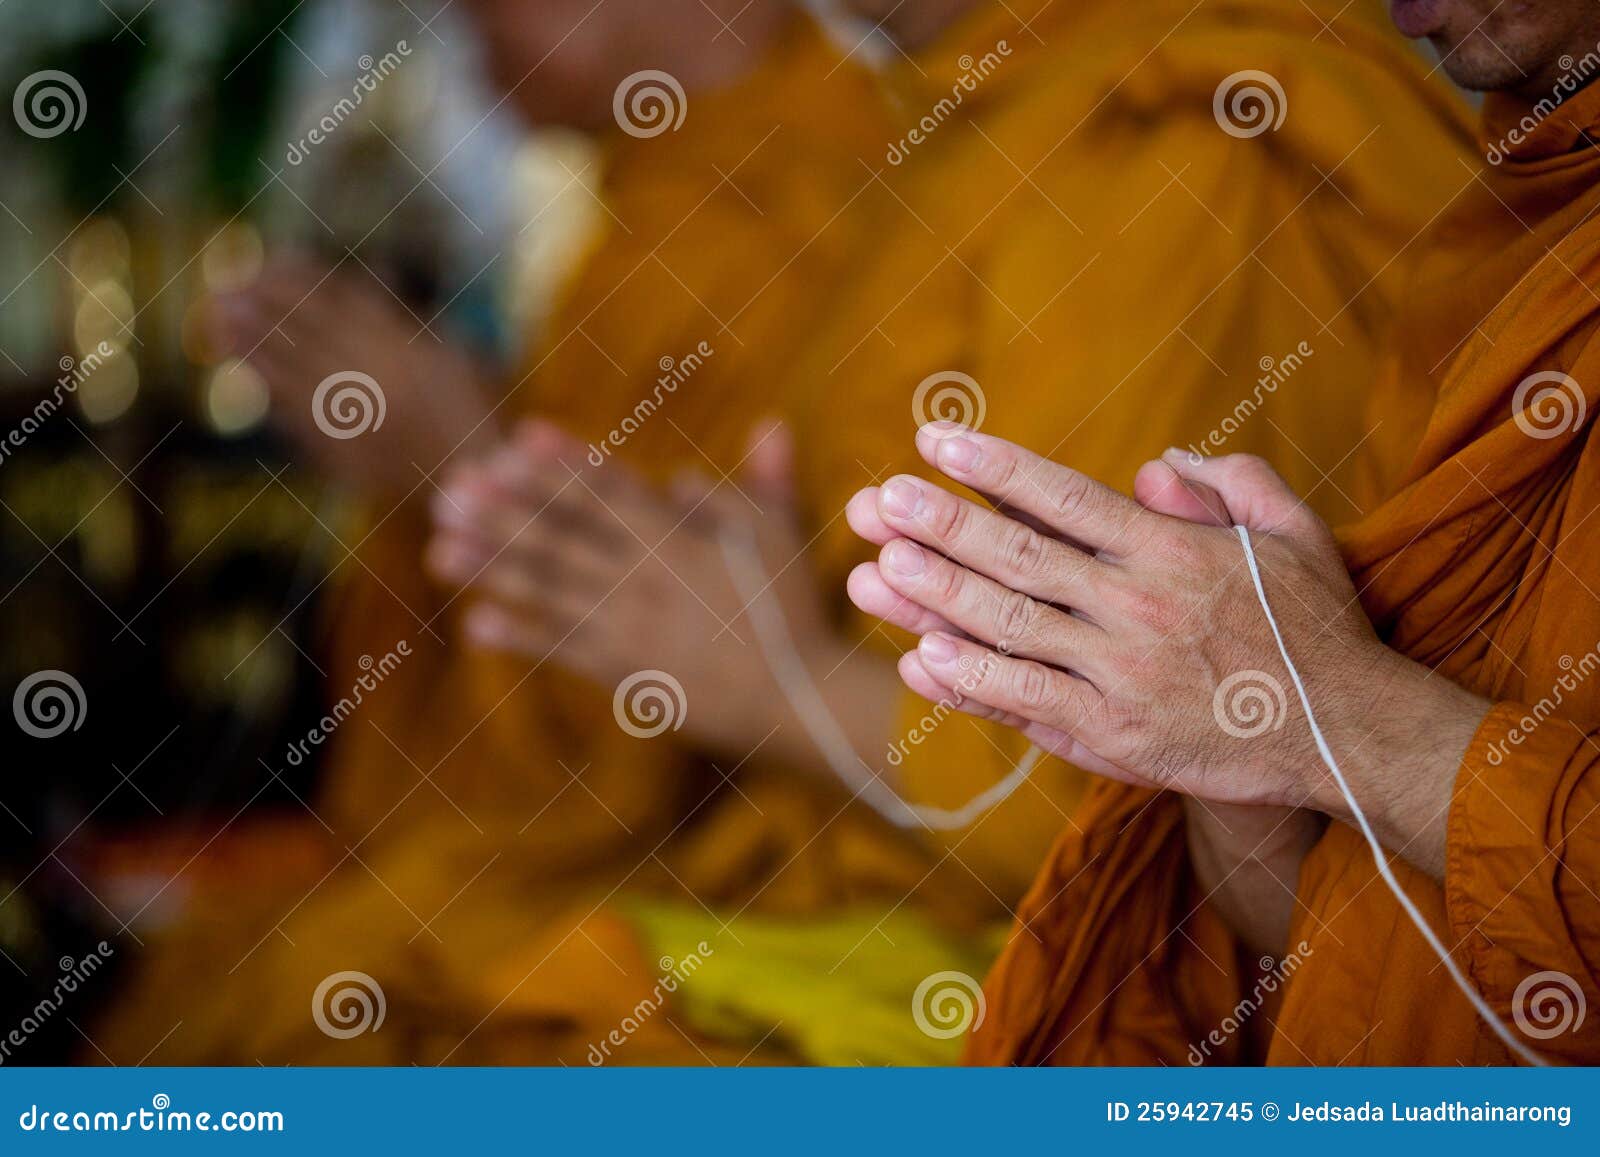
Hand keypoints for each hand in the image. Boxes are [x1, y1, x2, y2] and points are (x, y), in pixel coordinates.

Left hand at [209, 255, 498, 495]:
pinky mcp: (339, 448)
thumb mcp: (457, 355)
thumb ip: (414, 320)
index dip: (305, 278)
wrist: (472, 482)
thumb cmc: (474, 416)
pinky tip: (244, 368)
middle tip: (226, 281)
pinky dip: (268, 388)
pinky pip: (296, 412)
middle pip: (309, 330)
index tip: (275, 258)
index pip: (343, 302)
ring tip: (215, 316)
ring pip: (292, 367)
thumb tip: (381, 274)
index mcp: (404, 350)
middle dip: (265, 303)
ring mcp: (352, 412)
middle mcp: (372, 376)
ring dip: (250, 340)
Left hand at [425, 419, 900, 767]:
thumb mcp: (784, 537)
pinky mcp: (624, 671)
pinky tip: (477, 621)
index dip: (563, 462)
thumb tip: (770, 424)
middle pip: (563, 535)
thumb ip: (764, 481)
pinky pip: (563, 650)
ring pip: (551, 590)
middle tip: (452, 488)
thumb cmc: (792, 612)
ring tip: (442, 547)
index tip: (517, 436)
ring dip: (494, 567)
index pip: (612, 490)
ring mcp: (628, 626)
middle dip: (505, 510)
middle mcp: (642, 577)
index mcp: (676, 538)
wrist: (796, 697)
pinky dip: (521, 636)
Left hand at [845, 425, 1489, 873]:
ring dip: (938, 597)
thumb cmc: (1317, 629)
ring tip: (876, 568)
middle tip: (877, 500)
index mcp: (1172, 550)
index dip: (993, 469)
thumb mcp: (1295, 534)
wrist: (1348, 734)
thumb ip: (1231, 484)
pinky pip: (1030, 703)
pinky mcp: (1118, 737)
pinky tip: (921, 660)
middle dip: (941, 526)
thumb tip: (1156, 464)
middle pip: (1020, 558)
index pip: (1063, 497)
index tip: (934, 441)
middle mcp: (1139, 606)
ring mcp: (1123, 675)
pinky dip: (974, 683)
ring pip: (1011, 629)